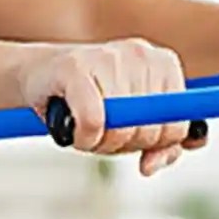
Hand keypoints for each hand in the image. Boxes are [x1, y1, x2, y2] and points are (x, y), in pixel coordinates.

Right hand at [15, 38, 206, 175]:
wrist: (41, 74)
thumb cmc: (92, 101)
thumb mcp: (135, 125)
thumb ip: (162, 146)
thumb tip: (152, 165)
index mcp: (164, 64)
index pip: (178, 126)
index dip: (155, 144)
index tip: (135, 141)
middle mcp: (141, 54)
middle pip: (149, 130)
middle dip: (124, 145)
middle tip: (103, 132)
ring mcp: (110, 56)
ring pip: (121, 129)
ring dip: (100, 143)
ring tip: (86, 126)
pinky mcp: (76, 66)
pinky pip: (93, 122)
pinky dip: (83, 138)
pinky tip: (74, 130)